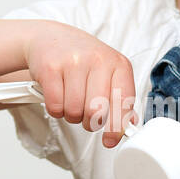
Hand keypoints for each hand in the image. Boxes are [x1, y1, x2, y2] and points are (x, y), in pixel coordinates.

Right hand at [23, 22, 138, 147]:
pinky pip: (55, 106)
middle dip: (90, 122)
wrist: (51, 38)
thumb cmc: (82, 59)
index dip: (117, 126)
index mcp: (119, 64)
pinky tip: (57, 97)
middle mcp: (99, 60)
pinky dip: (55, 109)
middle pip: (96, 111)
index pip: (124, 102)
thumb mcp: (108, 72)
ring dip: (71, 115)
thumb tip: (128, 125)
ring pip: (75, 111)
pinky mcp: (51, 68)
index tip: (110, 140)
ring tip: (71, 101)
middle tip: (86, 115)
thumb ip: (119, 98)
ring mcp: (74, 62)